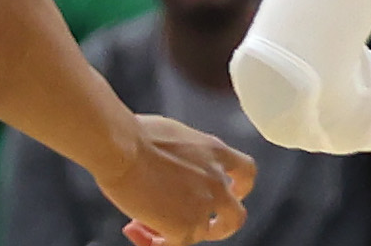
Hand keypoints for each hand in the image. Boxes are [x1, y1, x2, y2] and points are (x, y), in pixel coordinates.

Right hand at [100, 113, 251, 243]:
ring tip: (143, 224)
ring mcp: (204, 204)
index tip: (230, 193)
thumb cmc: (137, 135)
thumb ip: (186, 154)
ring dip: (174, 233)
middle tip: (192, 224)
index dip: (241, 188)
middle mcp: (216, 180)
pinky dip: (155, 242)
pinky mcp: (184, 225)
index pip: (246, 172)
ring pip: (202, 233)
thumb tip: (172, 163)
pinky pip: (175, 244)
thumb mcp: (177, 135)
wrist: (124, 149)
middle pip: (236, 216)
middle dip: (216, 225)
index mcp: (216, 152)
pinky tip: (135, 230)